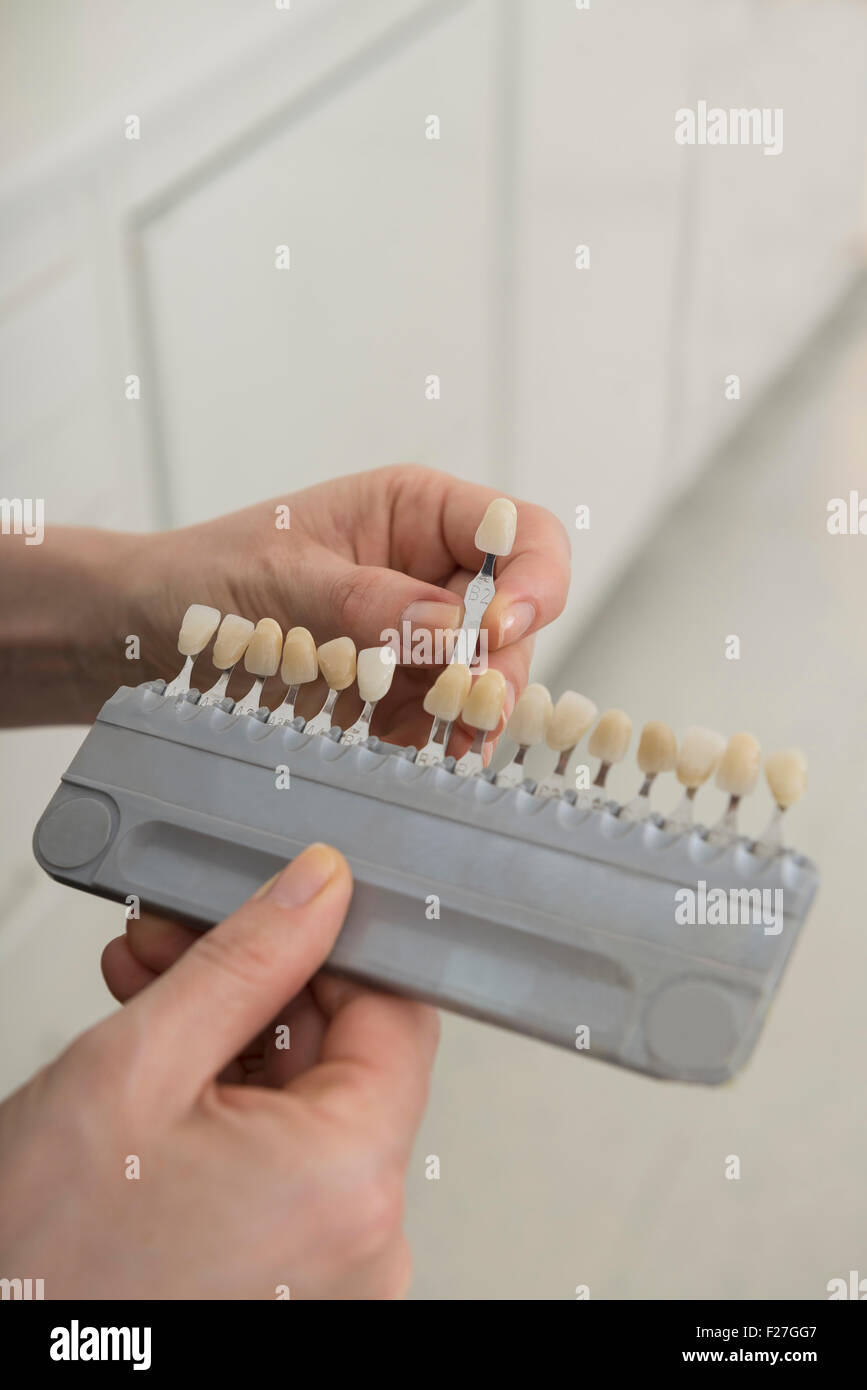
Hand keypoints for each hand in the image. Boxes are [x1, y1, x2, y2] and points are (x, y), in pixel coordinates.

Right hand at [0, 846, 438, 1299]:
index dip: (332, 948)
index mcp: (349, 1182)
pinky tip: (164, 1069)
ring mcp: (330, 1273)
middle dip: (258, 987)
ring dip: (230, 1040)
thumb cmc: (44, 1261)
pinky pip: (287, 1167)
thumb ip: (246, 962)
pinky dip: (231, 1110)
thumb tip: (319, 890)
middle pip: (345, 1059)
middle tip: (173, 945)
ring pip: (307, 1107)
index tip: (277, 916)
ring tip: (145, 997)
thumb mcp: (138, 1068)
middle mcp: (363, 1241)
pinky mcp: (293, 1286)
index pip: (398, 1014)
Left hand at [133, 465, 570, 749]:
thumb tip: (449, 627)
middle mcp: (428, 574)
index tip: (497, 631)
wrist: (142, 631)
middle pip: (513, 620)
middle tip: (469, 709)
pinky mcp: (394, 699)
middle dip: (497, 666)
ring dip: (468, 715)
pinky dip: (433, 747)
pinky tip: (418, 762)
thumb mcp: (283, 578)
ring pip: (482, 681)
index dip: (530, 582)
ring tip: (445, 748)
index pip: (519, 534)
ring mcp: (415, 641)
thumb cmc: (204, 575)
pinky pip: (437, 725)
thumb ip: (367, 602)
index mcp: (416, 514)